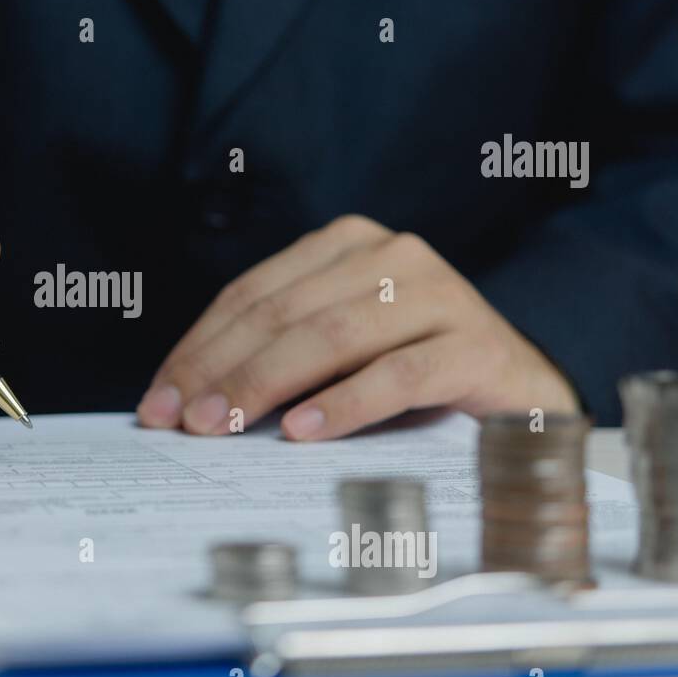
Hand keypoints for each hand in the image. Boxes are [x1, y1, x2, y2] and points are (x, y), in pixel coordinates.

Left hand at [137, 215, 578, 439]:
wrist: (521, 390)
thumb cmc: (410, 370)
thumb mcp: (336, 351)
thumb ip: (276, 356)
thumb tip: (187, 401)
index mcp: (345, 245)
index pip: (251, 295)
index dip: (198, 349)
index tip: (157, 401)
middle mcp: (391, 255)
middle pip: (283, 314)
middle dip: (220, 370)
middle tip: (180, 421)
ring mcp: (439, 294)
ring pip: (332, 336)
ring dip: (267, 384)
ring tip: (222, 426)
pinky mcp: (475, 344)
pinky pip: (398, 373)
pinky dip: (346, 403)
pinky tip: (303, 431)